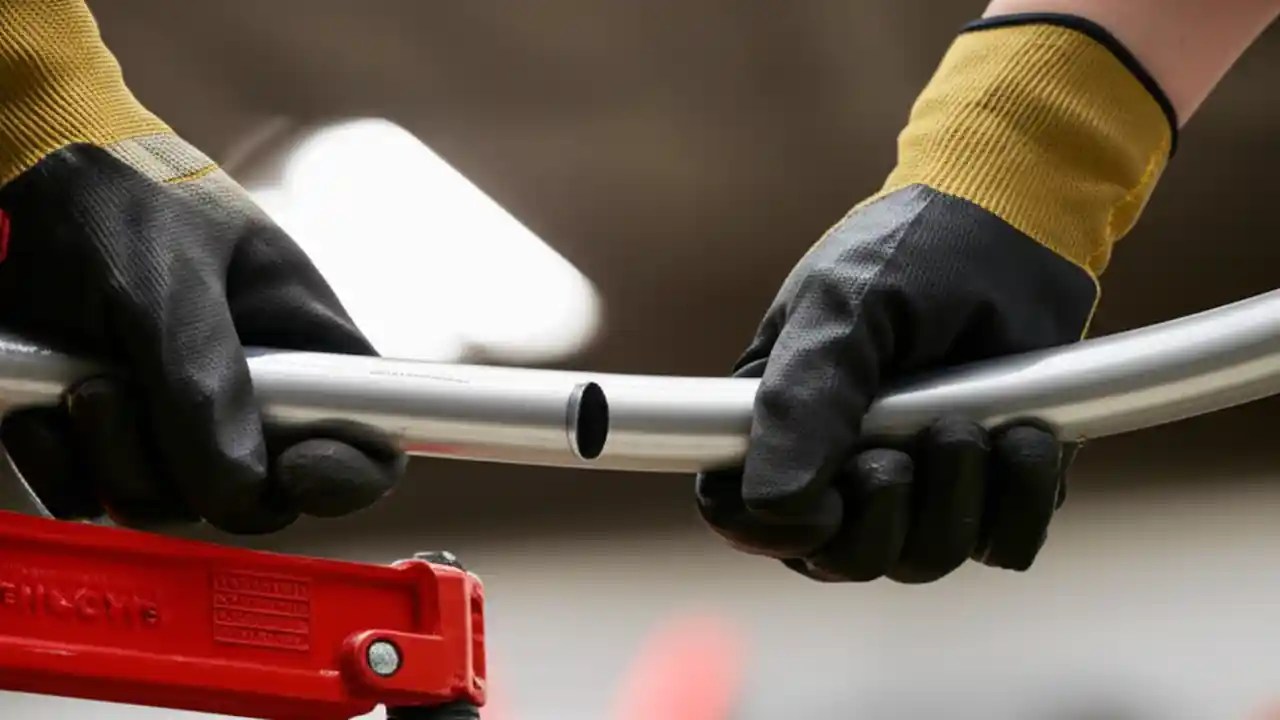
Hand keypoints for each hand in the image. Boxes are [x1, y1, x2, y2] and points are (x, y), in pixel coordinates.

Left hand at [0, 137, 404, 532]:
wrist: (13, 173)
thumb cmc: (114, 196)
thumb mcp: (166, 279)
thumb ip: (204, 383)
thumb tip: (242, 490)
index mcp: (304, 350)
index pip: (369, 444)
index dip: (347, 477)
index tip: (290, 472)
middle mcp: (250, 401)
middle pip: (254, 498)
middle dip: (183, 464)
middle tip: (120, 390)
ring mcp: (175, 426)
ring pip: (165, 504)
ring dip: (106, 452)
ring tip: (77, 373)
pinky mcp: (104, 439)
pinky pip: (86, 497)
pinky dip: (55, 458)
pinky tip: (38, 401)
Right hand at [696, 187, 1083, 582]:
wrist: (1016, 227)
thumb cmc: (910, 252)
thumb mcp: (842, 307)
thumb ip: (802, 402)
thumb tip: (774, 503)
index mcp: (778, 423)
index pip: (741, 517)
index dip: (775, 532)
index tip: (825, 502)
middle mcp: (840, 468)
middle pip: (841, 560)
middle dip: (885, 511)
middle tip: (914, 438)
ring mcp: (920, 486)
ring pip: (924, 561)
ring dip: (957, 493)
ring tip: (970, 418)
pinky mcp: (993, 491)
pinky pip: (1005, 547)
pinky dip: (1021, 499)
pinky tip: (1021, 436)